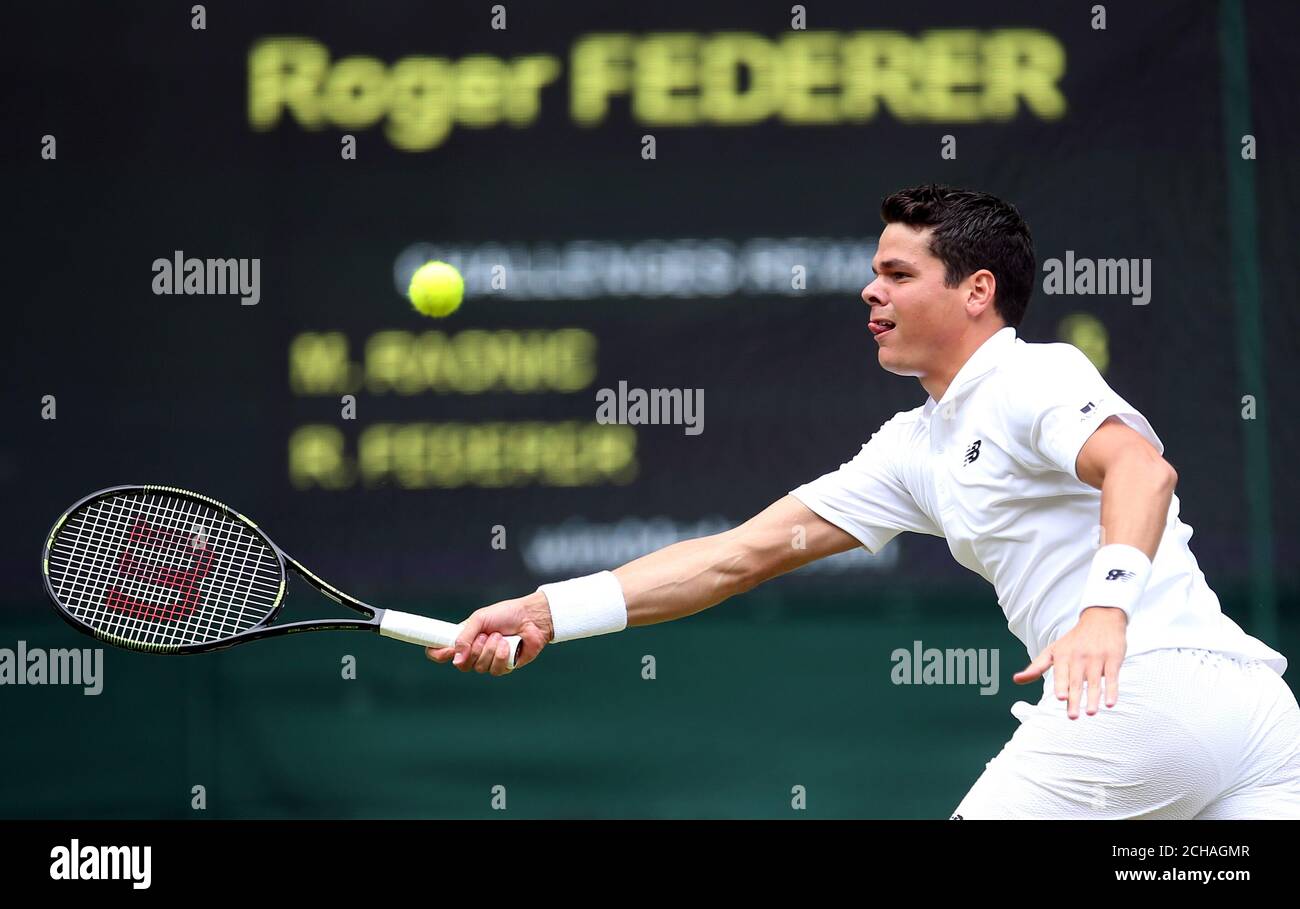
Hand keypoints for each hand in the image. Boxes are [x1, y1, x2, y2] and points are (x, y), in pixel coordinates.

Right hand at [425, 591, 553, 675]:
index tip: (444, 651)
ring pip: (480, 667)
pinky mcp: (504, 667)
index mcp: (465, 638)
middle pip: (462, 665)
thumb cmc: (505, 614)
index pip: (443, 652)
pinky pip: (496, 670)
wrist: (531, 618)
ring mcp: (489, 661)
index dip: (438, 654)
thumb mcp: (479, 619)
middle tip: (486, 635)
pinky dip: (502, 655)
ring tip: (500, 637)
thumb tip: (456, 659)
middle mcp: (475, 652)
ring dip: (490, 650)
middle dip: (475, 649)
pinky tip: (508, 645)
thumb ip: (464, 637)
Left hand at [1013, 606, 1126, 718]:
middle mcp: (1079, 657)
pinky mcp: (1113, 658)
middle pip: (1077, 681)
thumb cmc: (1073, 640)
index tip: (1060, 698)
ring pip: (1095, 681)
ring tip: (1090, 713)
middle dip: (1075, 699)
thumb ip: (1036, 667)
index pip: (1062, 674)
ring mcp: (1097, 657)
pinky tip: (1110, 703)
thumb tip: (1015, 680)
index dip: (1061, 685)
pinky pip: (1113, 677)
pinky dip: (1112, 690)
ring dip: (1093, 698)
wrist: (1100, 618)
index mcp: (1063, 655)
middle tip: (1073, 717)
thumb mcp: (1053, 651)